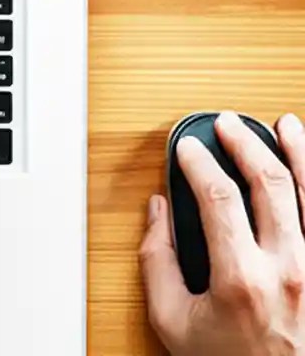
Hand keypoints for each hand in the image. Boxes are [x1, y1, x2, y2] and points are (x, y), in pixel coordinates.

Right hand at [141, 111, 304, 354]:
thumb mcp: (173, 322)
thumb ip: (157, 262)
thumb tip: (157, 213)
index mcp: (241, 278)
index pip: (218, 196)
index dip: (199, 162)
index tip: (188, 148)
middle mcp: (290, 270)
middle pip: (270, 183)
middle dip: (246, 143)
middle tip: (229, 124)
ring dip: (299, 152)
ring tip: (285, 126)